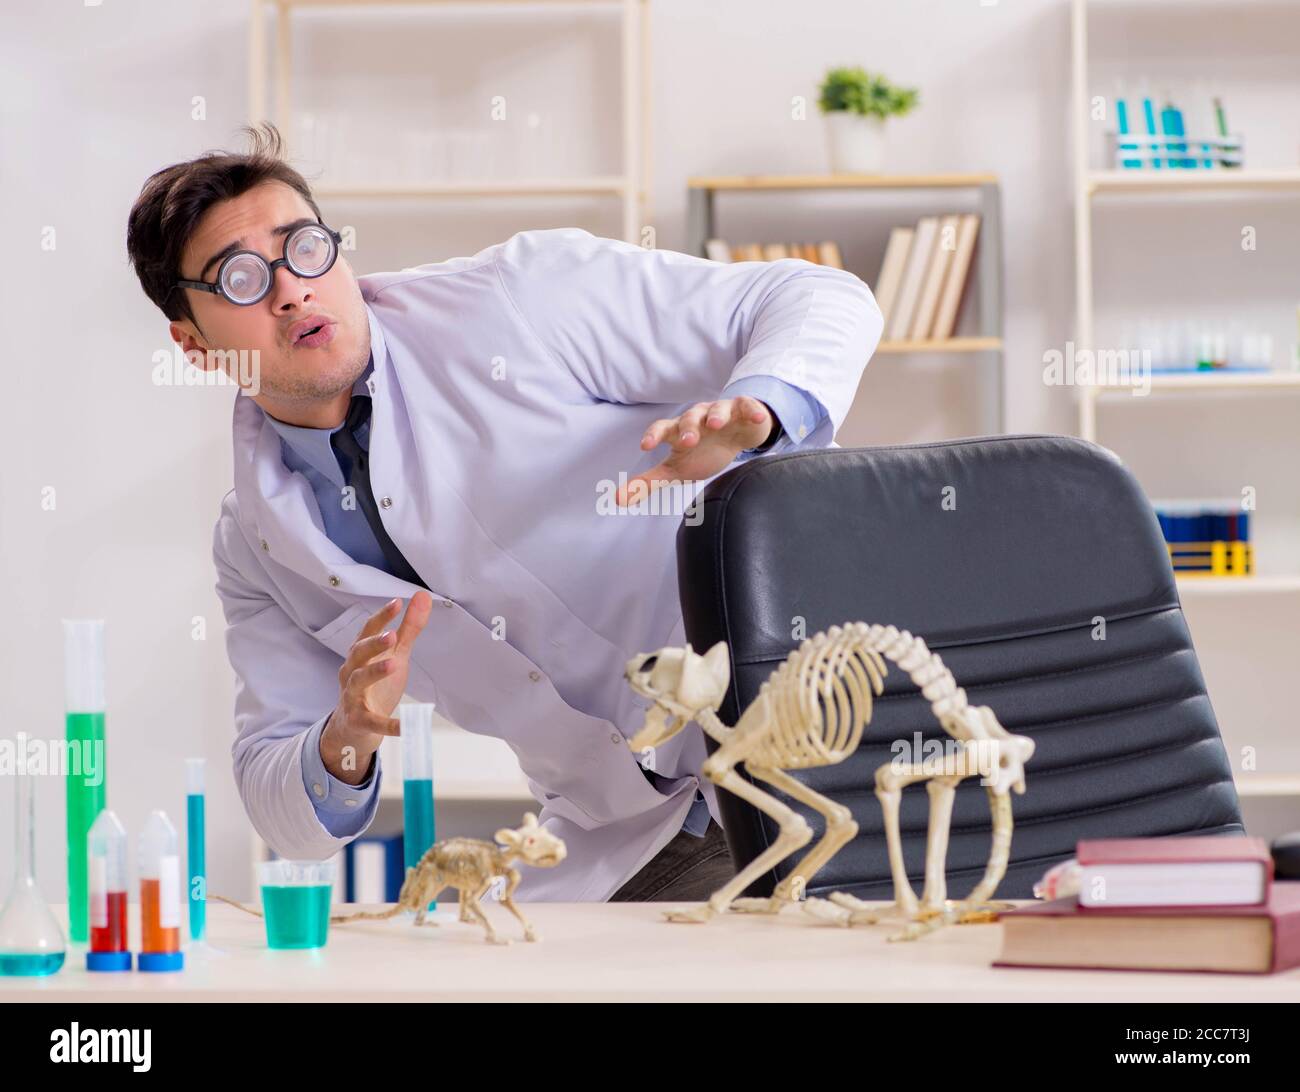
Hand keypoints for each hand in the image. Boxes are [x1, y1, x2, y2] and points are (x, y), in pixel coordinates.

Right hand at [320, 591, 433, 783]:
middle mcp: (351, 672)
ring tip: (394, 664)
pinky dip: (388, 724)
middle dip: (373, 643)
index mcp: (361, 654)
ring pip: (358, 681)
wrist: (353, 728)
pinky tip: (405, 725)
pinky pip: (372, 722)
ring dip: (374, 672)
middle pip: (358, 653)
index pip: (367, 631)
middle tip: (392, 635)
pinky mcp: (359, 720)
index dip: (381, 617)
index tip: (397, 603)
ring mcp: (352, 696)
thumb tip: (422, 596)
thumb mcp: (394, 655)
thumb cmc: (375, 685)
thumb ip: (408, 628)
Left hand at [616, 396, 774, 505]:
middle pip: (690, 418)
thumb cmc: (702, 452)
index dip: (654, 435)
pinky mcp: (744, 410)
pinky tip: (755, 418)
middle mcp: (698, 417)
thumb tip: (616, 500)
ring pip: (716, 408)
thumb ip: (647, 483)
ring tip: (716, 423)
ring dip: (715, 414)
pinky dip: (751, 411)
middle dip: (688, 427)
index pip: (662, 429)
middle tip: (687, 440)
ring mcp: (721, 411)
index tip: (646, 446)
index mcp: (679, 430)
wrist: (736, 436)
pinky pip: (747, 407)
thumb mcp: (675, 470)